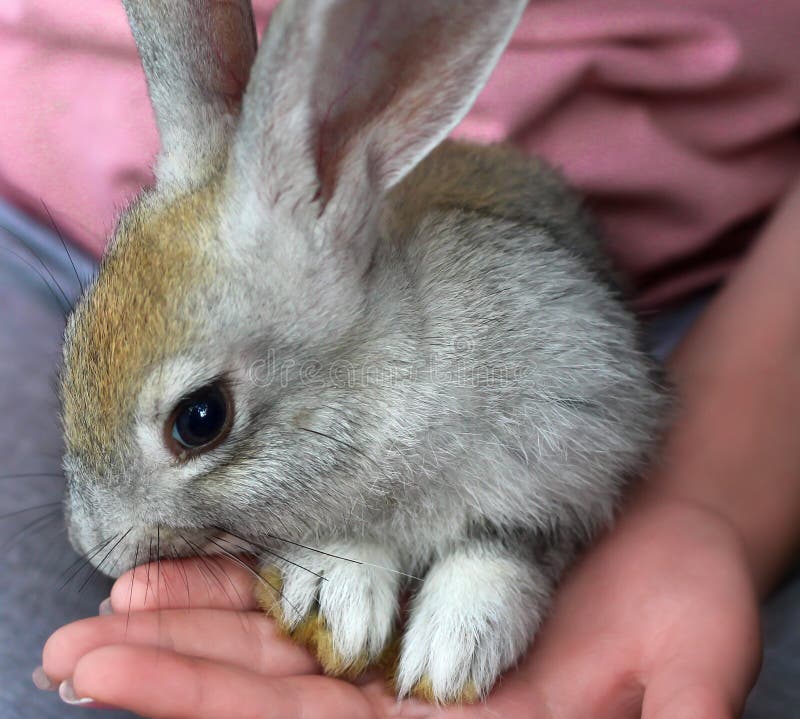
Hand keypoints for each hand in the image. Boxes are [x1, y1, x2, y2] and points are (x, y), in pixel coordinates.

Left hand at [39, 497, 760, 717]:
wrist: (676, 539)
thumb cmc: (689, 612)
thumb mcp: (685, 686)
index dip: (218, 713)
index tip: (120, 682)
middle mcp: (412, 707)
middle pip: (270, 700)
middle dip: (171, 680)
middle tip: (75, 654)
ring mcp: (401, 652)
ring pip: (277, 649)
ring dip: (192, 633)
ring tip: (106, 617)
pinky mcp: (404, 593)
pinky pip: (311, 594)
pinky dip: (246, 588)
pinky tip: (188, 575)